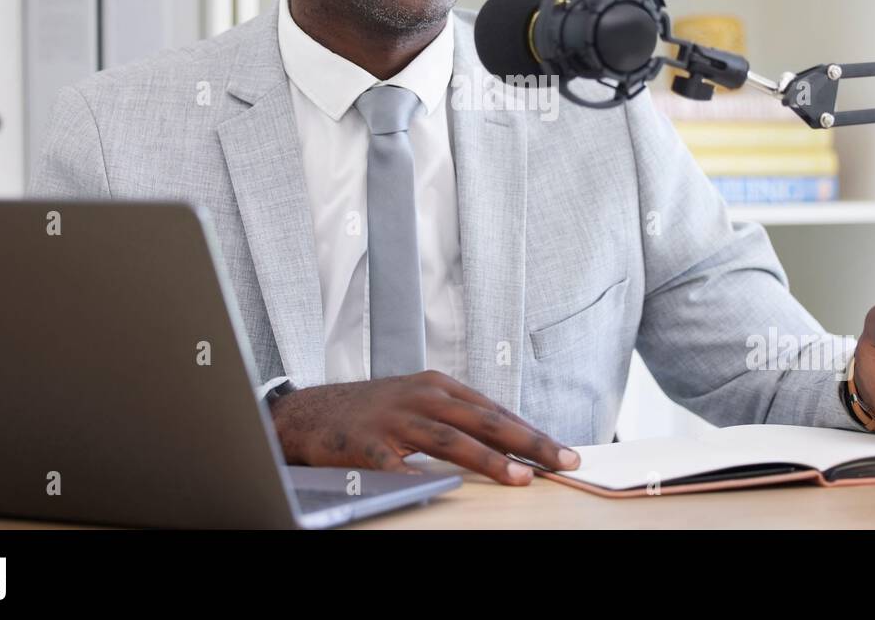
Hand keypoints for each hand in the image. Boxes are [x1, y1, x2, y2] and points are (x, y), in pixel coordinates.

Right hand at [268, 369, 580, 485]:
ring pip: (451, 439)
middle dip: (528, 442)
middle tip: (562, 461)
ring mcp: (394, 419)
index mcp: (439, 387)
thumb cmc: (374, 411)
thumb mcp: (420, 403)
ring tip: (520, 477)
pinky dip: (417, 475)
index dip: (532, 431)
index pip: (496, 411)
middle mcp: (422, 398)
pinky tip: (441, 488)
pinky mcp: (367, 443)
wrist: (311, 413)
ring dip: (489, 458)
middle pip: (484, 420)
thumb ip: (459, 418)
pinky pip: (395, 463)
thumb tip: (511, 441)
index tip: (564, 452)